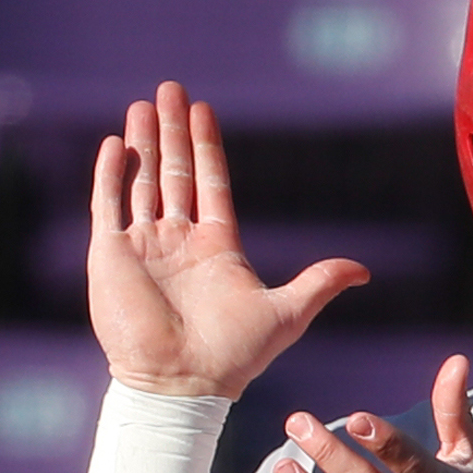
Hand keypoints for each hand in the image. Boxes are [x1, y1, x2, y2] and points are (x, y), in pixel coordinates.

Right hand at [88, 81, 369, 397]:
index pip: (210, 183)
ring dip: (141, 143)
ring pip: (141, 182)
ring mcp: (142, 247)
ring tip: (142, 104)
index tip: (204, 110)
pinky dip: (110, 175)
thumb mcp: (287, 313)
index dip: (207, 146)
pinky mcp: (110, 258)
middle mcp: (177, 242)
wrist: (182, 383)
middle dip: (172, 131)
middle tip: (169, 89)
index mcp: (216, 247)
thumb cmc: (235, 356)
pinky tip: (114, 144)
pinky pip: (108, 206)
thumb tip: (363, 270)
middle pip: (175, 173)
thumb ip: (320, 283)